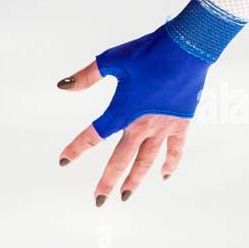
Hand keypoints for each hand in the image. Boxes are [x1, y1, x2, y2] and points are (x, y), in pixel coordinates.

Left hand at [56, 22, 210, 204]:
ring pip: (146, 161)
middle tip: (98, 201)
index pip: (94, 135)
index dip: (77, 148)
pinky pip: (175, 150)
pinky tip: (164, 176)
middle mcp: (142, 124)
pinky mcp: (181, 123)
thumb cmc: (148, 51)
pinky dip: (170, 164)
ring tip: (126, 196)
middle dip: (108, 181)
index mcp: (123, 109)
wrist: (186, 47)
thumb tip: (62, 86)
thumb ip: (86, 76)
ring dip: (135, 180)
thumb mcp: (112, 59)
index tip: (63, 161)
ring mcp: (163, 126)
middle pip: (121, 159)